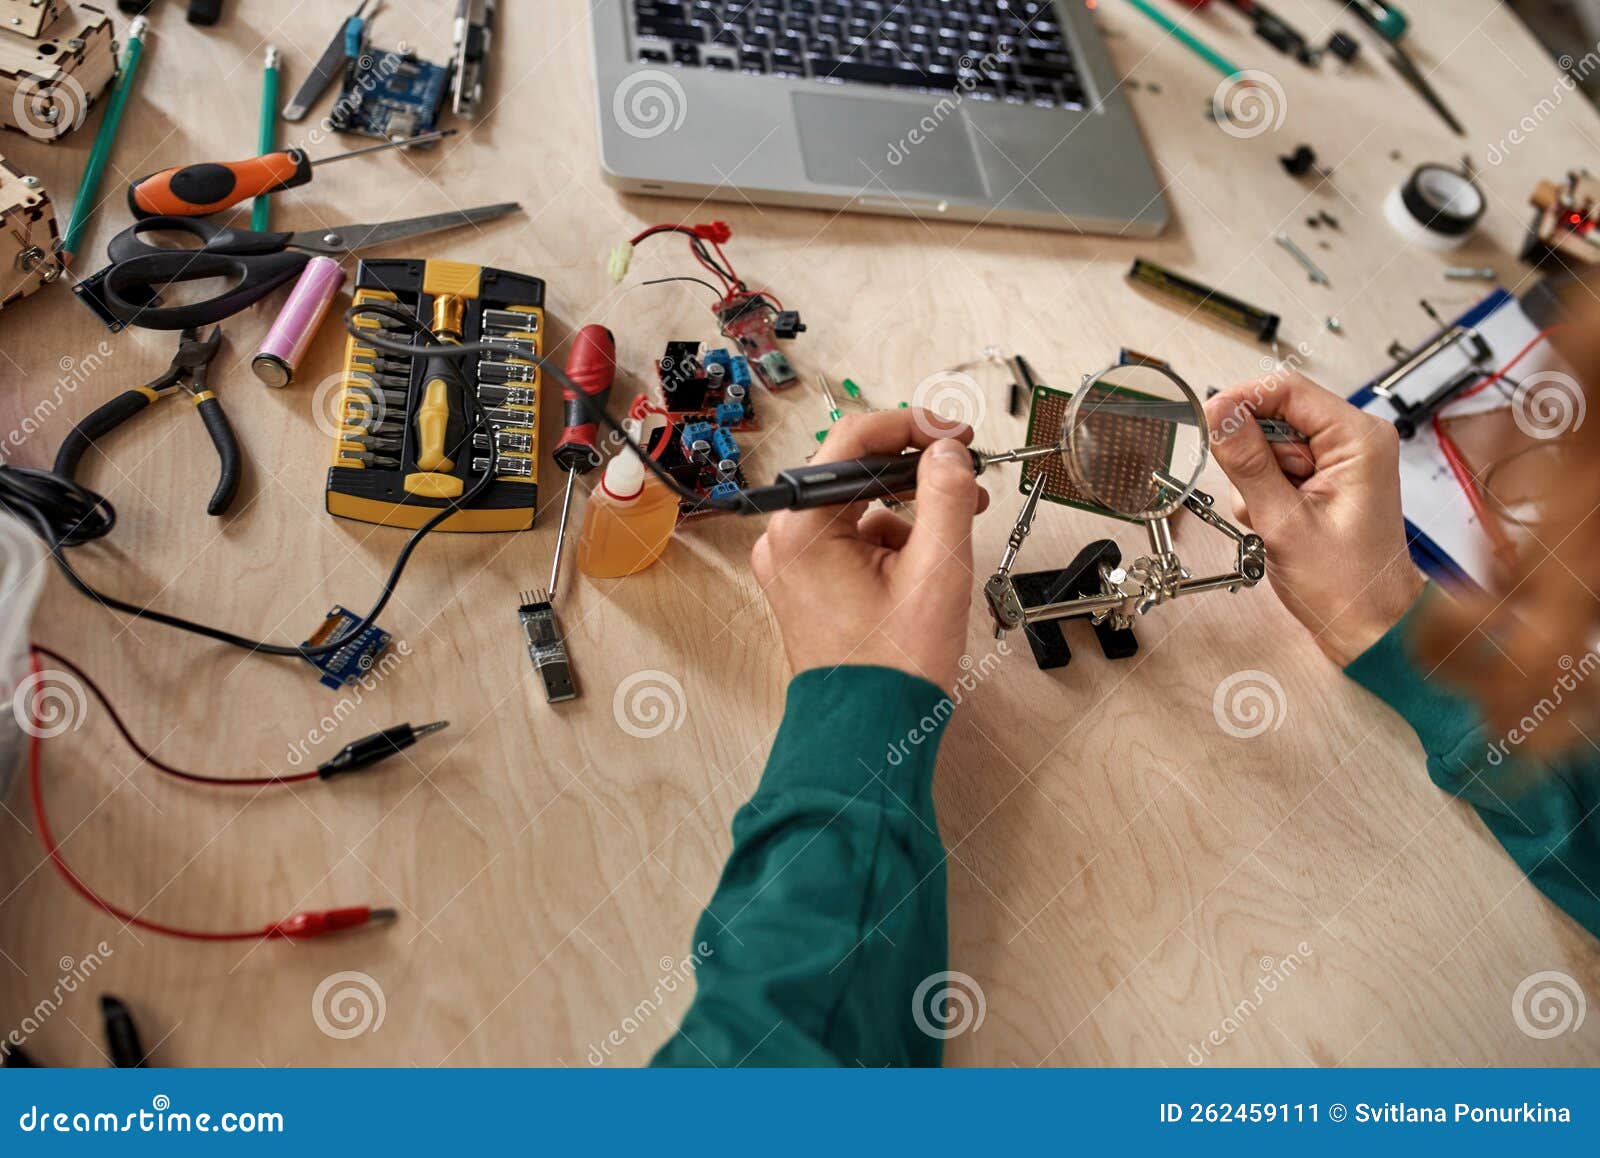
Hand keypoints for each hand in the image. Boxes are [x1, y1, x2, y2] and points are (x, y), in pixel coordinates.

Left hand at [751, 409, 987, 689]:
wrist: (869, 733)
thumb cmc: (893, 666)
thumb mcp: (936, 571)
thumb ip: (945, 497)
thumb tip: (948, 451)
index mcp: (802, 527)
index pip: (853, 440)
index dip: (912, 426)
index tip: (955, 433)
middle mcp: (785, 538)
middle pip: (853, 471)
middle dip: (916, 471)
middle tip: (966, 473)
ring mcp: (792, 562)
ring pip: (857, 506)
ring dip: (908, 508)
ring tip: (955, 527)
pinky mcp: (805, 582)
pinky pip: (850, 538)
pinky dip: (890, 539)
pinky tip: (924, 563)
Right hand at [1204, 371, 1424, 666]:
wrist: (1370, 626)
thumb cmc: (1347, 584)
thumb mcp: (1283, 521)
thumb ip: (1247, 462)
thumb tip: (1218, 414)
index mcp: (1358, 439)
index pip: (1286, 389)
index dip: (1239, 401)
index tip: (1205, 422)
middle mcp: (1355, 441)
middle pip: (1277, 416)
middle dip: (1251, 456)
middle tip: (1255, 497)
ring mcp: (1342, 461)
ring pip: (1272, 445)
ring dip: (1258, 481)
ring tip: (1275, 520)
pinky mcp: (1329, 480)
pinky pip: (1279, 468)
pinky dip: (1267, 494)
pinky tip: (1278, 523)